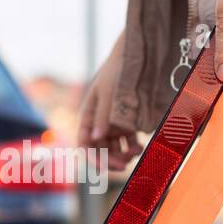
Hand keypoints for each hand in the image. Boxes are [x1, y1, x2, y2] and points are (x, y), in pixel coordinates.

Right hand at [77, 35, 141, 172]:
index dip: (91, 157)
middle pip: (99, 149)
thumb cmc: (117, 71)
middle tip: (123, 165)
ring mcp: (113, 123)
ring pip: (114, 147)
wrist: (136, 56)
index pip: (84, 142)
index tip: (102, 168)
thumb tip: (94, 139)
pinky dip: (132, 147)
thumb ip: (102, 116)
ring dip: (122, 155)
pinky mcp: (128, 122)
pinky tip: (138, 147)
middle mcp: (98, 122)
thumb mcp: (108, 93)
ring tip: (135, 153)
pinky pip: (127, 141)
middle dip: (109, 159)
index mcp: (88, 115)